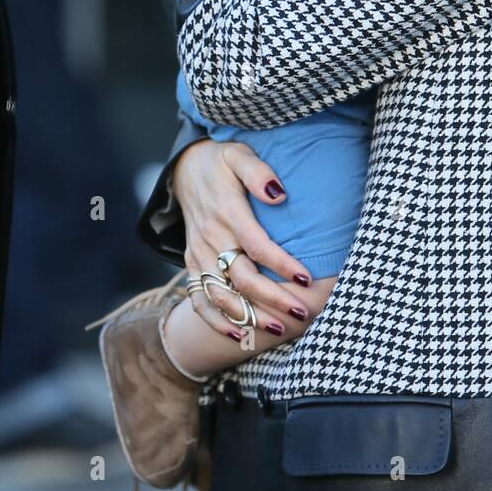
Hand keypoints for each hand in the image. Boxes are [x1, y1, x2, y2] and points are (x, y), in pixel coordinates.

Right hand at [173, 139, 315, 340]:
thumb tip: (278, 194)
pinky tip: (238, 335)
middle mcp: (211, 237)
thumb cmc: (222, 163)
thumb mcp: (239, 154)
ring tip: (278, 329)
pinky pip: (199, 299)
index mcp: (226, 211)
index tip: (306, 278)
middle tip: (301, 312)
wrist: (185, 170)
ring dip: (247, 316)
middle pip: (241, 277)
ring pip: (220, 294)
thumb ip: (258, 172)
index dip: (281, 264)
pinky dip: (215, 321)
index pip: (256, 245)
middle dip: (272, 298)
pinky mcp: (192, 264)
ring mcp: (199, 254)